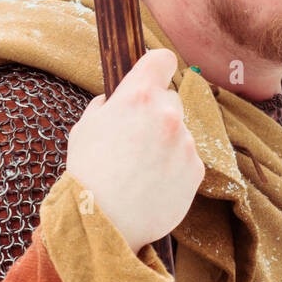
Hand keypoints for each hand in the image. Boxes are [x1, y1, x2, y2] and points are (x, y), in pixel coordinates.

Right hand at [65, 47, 204, 255]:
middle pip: (170, 98)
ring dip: (166, 142)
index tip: (154, 74)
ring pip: (179, 131)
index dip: (155, 66)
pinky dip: (174, 167)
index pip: (161, 58)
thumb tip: (117, 99)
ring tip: (141, 168)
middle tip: (136, 138)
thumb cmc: (88, 173)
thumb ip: (108, 104)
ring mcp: (185, 142)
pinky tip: (152, 182)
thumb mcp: (85, 127)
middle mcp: (167, 113)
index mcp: (139, 96)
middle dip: (156, 112)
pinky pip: (187, 158)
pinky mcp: (196, 169)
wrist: (103, 223)